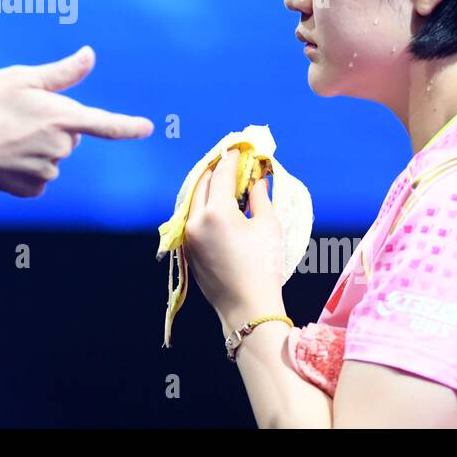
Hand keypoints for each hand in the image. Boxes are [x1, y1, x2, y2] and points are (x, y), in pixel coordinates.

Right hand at [0, 45, 152, 196]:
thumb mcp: (21, 78)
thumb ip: (61, 73)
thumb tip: (90, 55)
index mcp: (62, 118)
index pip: (105, 124)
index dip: (128, 126)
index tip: (148, 128)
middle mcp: (60, 148)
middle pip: (69, 135)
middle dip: (51, 126)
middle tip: (18, 116)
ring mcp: (47, 171)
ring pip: (53, 155)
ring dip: (37, 146)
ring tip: (6, 136)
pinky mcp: (32, 189)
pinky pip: (39, 175)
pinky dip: (26, 166)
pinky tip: (6, 157)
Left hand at [183, 148, 287, 331]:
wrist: (248, 309)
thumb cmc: (263, 267)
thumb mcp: (268, 226)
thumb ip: (259, 197)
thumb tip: (257, 179)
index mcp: (215, 212)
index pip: (221, 175)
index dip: (232, 159)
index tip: (240, 148)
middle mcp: (195, 220)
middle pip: (203, 184)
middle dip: (217, 170)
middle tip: (232, 161)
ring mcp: (188, 235)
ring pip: (193, 199)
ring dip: (207, 186)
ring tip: (224, 179)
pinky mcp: (188, 248)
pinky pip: (192, 216)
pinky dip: (202, 204)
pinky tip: (216, 203)